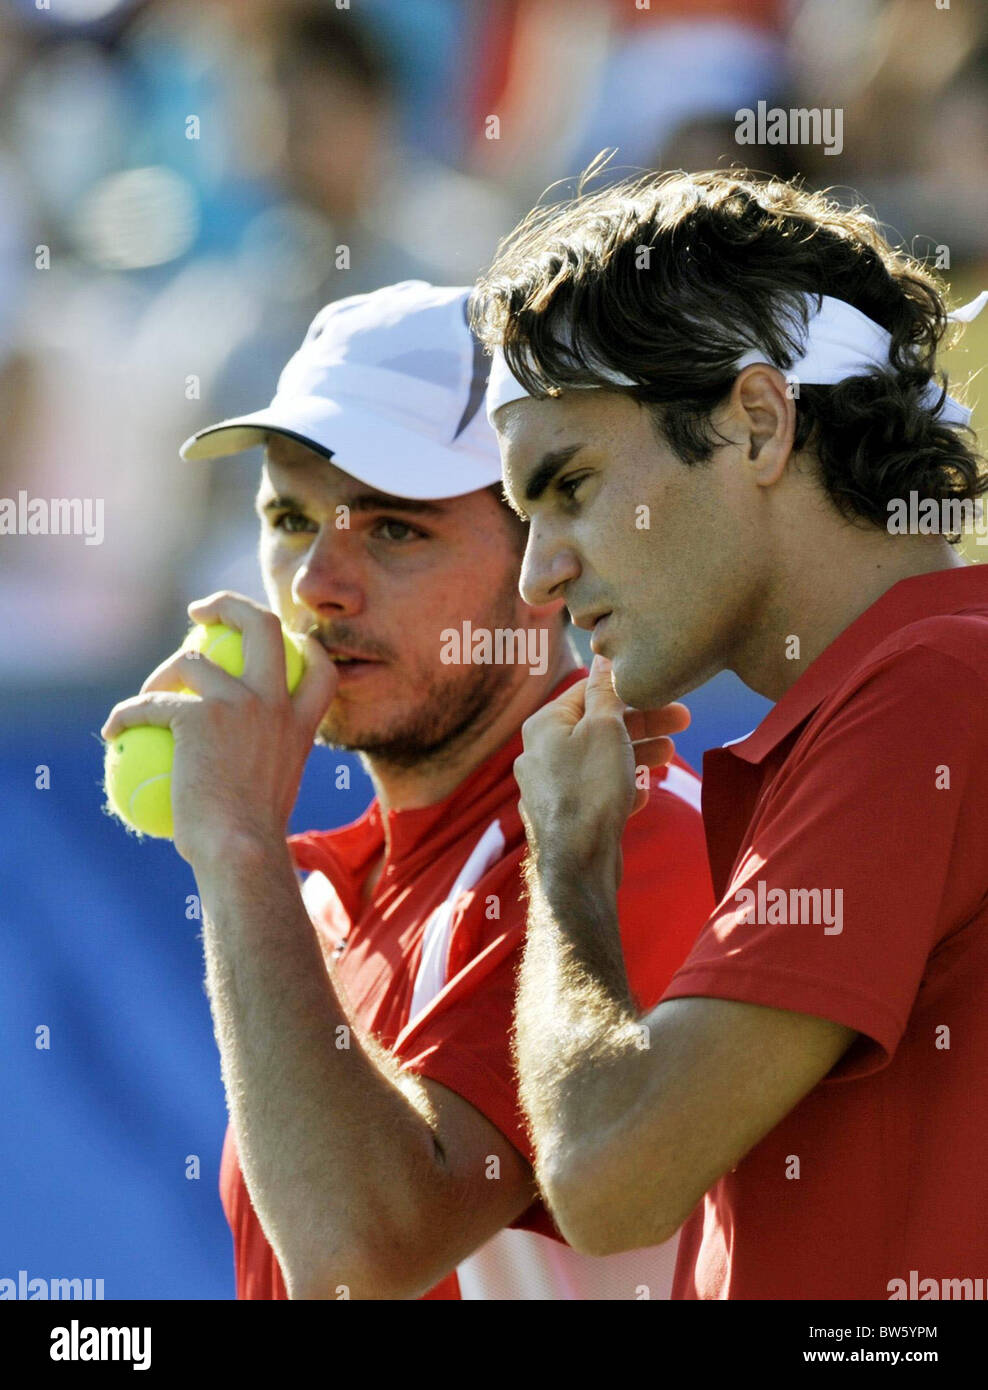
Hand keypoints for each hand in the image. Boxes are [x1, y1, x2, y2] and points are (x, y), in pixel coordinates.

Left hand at [100, 592, 337, 867]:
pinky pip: (150, 703)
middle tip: (201, 612)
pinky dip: (125, 715)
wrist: (240, 852)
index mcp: (300, 725)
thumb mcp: (272, 798)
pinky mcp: (199, 716)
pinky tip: (112, 733)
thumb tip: (232, 773)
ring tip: (146, 693)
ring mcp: (240, 704)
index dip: (305, 644)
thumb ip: (260, 768)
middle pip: (263, 625)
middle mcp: (275, 703)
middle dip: (231, 604)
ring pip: (192, 658)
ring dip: (161, 673)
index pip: (321, 668)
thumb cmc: (249, 845)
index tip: (284, 640)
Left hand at [514, 654, 689, 887]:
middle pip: (597, 726)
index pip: (589, 692)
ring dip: (636, 753)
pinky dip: (620, 787)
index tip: (664, 693)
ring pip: (599, 759)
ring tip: (669, 755)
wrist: (577, 863)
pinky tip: (641, 794)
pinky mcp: (566, 816)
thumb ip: (606, 692)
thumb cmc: (590, 790)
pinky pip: (596, 792)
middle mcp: (540, 754)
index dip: (630, 691)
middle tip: (682, 720)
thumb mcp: (605, 729)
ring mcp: (551, 787)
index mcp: (544, 725)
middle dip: (642, 723)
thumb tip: (604, 658)